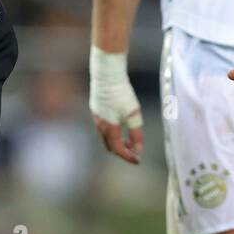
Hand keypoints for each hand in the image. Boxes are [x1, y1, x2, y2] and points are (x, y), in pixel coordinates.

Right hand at [89, 47, 143, 163]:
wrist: (106, 73)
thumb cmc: (121, 93)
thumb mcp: (133, 113)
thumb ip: (136, 133)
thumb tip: (138, 149)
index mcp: (109, 128)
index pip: (118, 149)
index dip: (128, 157)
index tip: (138, 160)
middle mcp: (100, 125)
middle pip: (109, 145)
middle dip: (122, 151)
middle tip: (134, 151)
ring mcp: (96, 116)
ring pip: (104, 136)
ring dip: (116, 141)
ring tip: (128, 139)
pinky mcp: (95, 108)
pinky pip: (102, 127)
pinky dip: (111, 132)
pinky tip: (119, 124)